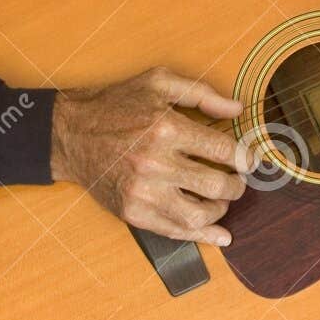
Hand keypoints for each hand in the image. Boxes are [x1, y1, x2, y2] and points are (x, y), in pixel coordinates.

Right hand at [49, 66, 250, 245]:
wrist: (70, 133)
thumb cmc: (116, 104)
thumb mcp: (158, 83)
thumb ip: (202, 93)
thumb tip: (238, 107)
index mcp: (166, 128)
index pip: (223, 151)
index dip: (245, 158)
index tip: (249, 160)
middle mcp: (155, 163)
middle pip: (216, 185)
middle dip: (236, 186)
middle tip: (237, 180)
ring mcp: (143, 192)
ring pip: (198, 215)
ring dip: (220, 211)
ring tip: (221, 200)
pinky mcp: (132, 212)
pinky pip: (174, 232)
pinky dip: (202, 237)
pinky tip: (220, 235)